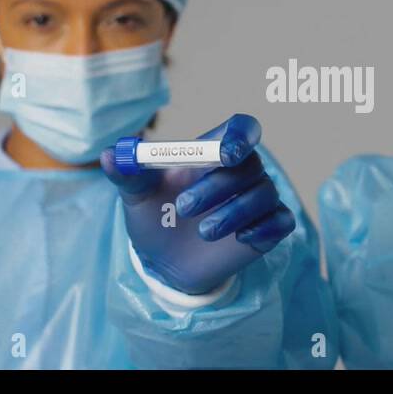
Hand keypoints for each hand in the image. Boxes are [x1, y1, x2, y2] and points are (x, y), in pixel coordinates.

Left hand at [100, 114, 295, 294]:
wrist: (166, 264)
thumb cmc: (155, 219)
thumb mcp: (136, 196)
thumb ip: (127, 174)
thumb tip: (110, 155)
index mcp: (212, 155)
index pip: (242, 129)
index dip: (240, 136)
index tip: (225, 154)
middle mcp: (240, 174)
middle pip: (250, 165)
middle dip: (219, 186)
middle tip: (185, 208)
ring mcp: (257, 201)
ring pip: (264, 194)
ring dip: (234, 212)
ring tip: (203, 233)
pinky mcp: (268, 229)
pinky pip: (282, 221)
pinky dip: (263, 228)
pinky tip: (240, 239)